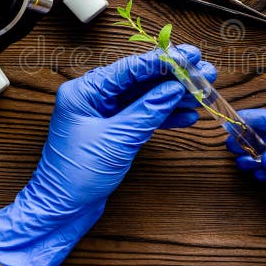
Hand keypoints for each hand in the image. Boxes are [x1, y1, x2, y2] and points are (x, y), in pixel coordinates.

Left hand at [0, 45, 215, 265]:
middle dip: (174, 76)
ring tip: (203, 92)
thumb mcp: (116, 140)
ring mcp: (104, 114)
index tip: (189, 55)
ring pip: (145, 97)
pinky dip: (164, 116)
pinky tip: (187, 115)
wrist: (61, 210)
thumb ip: (147, 111)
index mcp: (84, 91)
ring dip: (174, 96)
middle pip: (140, 79)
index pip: (129, 68)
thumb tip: (174, 88)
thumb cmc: (76, 175)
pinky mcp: (114, 131)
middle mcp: (93, 98)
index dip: (163, 60)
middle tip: (204, 71)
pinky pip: (143, 116)